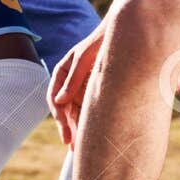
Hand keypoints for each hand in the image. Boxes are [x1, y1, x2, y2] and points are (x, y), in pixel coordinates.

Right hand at [48, 25, 104, 147]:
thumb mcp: (86, 58)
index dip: (60, 117)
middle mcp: (70, 80)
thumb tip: (60, 101)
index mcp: (63, 71)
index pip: (55, 97)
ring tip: (81, 146)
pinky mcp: (95, 89)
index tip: (66, 133)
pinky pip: (88, 108)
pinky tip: (94, 134)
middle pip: (65, 108)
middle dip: (68, 127)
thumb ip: (74, 78)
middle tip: (72, 144)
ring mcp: (82, 85)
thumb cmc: (103, 41)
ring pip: (76, 111)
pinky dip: (89, 120)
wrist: (124, 33)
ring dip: (78, 127)